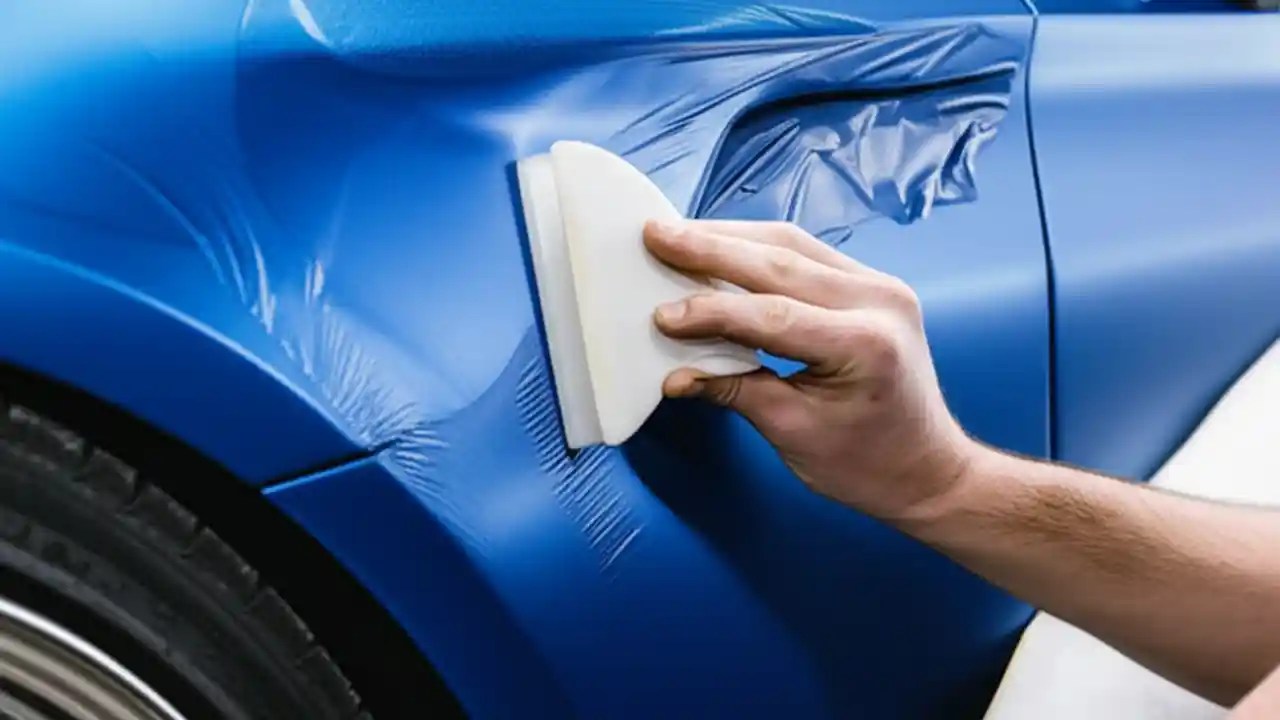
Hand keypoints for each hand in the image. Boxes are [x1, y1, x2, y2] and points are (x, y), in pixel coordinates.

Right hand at [645, 219, 978, 519]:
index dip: (710, 311)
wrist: (928, 469)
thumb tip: (674, 374)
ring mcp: (881, 285)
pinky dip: (760, 248)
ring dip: (732, 238)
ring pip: (793, 244)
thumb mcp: (793, 433)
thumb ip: (734, 392)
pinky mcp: (873, 284)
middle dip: (711, 247)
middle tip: (656, 234)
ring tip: (679, 234)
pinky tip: (722, 247)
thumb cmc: (867, 465)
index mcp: (864, 344)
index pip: (771, 314)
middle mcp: (879, 301)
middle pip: (780, 260)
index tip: (662, 315)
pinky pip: (809, 253)